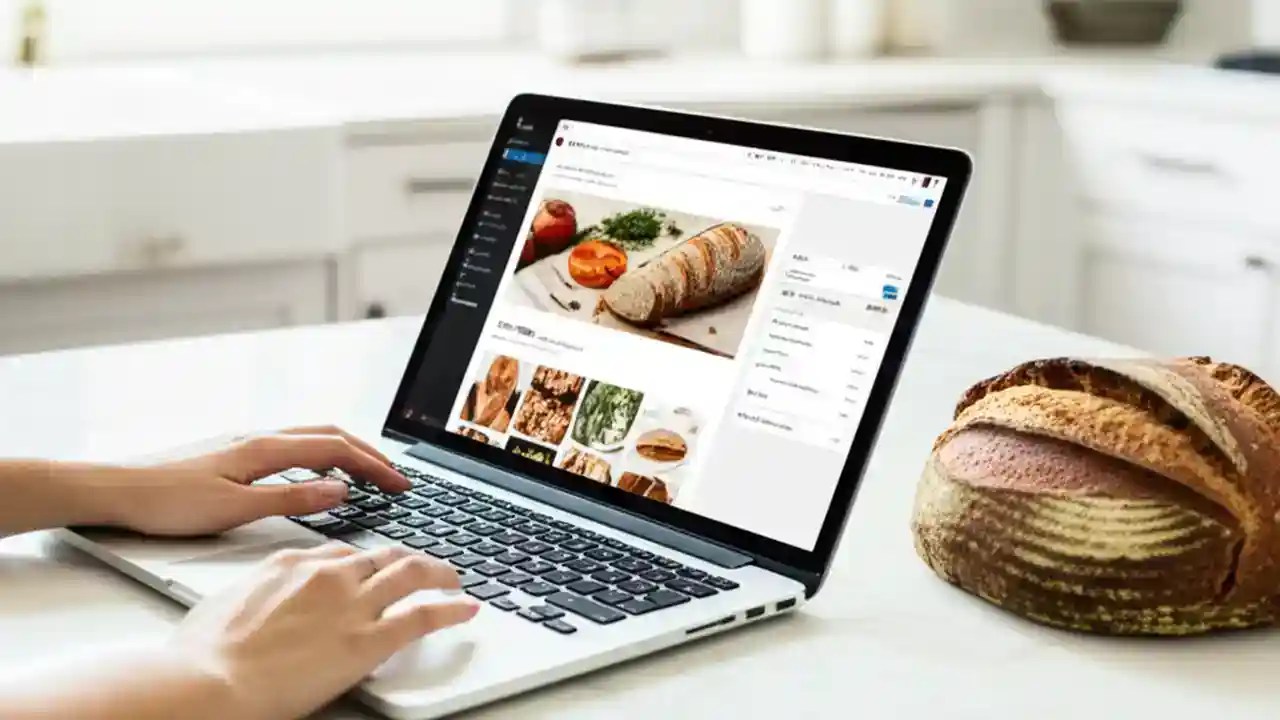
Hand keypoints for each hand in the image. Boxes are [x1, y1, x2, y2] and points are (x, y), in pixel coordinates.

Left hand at [103, 425, 409, 536]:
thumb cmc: (165, 502)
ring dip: (345, 451)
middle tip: (396, 477)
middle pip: (329, 435)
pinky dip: (318, 455)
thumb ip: (291, 499)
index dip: (374, 467)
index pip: (336, 451)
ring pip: (310, 437)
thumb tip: (339, 490)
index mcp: (265, 448)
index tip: (401, 484)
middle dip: (369, 454)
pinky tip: (314, 474)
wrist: (112, 488)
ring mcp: (244, 442)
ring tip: (367, 471)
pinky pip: (290, 446)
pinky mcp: (230, 452)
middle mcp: (258, 437)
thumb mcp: (235, 508)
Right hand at [173, 543, 479, 719]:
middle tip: (421, 567)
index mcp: (290, 563)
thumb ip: (255, 596)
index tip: (371, 567)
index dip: (362, 561)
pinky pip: (423, 615)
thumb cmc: (203, 655)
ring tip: (454, 580)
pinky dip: (451, 608)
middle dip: (406, 558)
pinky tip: (465, 608)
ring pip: (411, 574)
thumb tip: (256, 605)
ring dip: (439, 574)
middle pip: (381, 555)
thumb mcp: (224, 605)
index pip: (339, 552)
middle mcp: (328, 575)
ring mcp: (352, 604)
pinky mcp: (369, 640)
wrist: (209, 681)